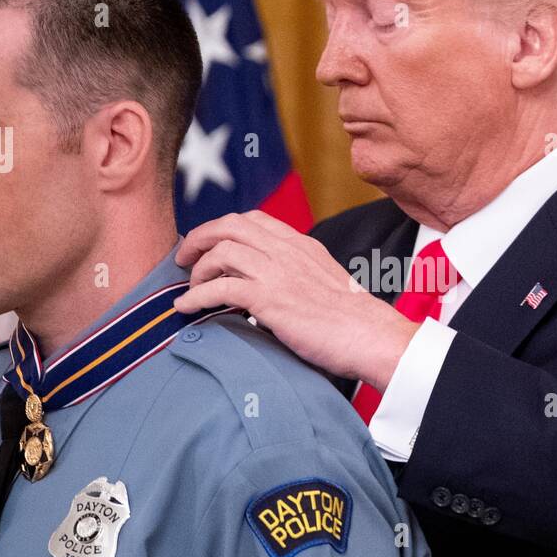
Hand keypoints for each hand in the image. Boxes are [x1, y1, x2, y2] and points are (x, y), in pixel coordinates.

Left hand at [174, 211, 419, 389]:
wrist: (372, 336)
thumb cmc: (353, 320)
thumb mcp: (325, 281)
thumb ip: (299, 274)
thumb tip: (275, 287)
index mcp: (301, 244)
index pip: (253, 219)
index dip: (222, 228)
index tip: (208, 245)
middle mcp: (287, 251)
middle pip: (230, 226)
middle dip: (200, 239)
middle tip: (184, 259)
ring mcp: (278, 273)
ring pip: (221, 251)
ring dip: (198, 270)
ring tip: (191, 289)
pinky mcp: (270, 299)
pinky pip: (220, 288)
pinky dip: (196, 298)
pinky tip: (186, 309)